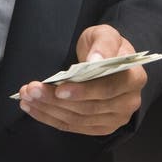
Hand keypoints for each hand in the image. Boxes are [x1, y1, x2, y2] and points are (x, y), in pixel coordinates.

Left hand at [17, 24, 146, 135]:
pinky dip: (49, 118)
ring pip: (77, 119)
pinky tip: (32, 108)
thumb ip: (103, 44)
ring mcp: (114, 119)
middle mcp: (128, 103)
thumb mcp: (105, 34)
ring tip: (27, 96)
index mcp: (134, 78)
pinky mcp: (99, 127)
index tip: (59, 88)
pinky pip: (72, 126)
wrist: (107, 59)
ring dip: (48, 109)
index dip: (84, 91)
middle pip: (89, 107)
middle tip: (32, 89)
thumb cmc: (105, 46)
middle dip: (56, 100)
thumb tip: (97, 60)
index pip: (109, 89)